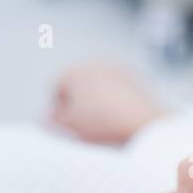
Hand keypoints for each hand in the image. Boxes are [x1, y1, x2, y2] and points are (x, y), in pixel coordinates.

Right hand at [50, 62, 165, 144]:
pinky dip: (117, 102)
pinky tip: (120, 120)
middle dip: (78, 103)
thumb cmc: (103, 124)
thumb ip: (53, 122)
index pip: (58, 88)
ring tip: (101, 124)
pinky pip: (121, 91)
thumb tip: (48, 119)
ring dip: (97, 101)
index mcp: (74, 72)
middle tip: (79, 124)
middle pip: (80, 84)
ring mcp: (118, 69)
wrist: (144, 123)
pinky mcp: (137, 79)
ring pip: (101, 87)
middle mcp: (95, 64)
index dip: (57, 107)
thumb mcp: (71, 128)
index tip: (60, 123)